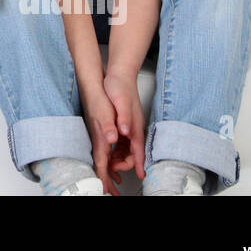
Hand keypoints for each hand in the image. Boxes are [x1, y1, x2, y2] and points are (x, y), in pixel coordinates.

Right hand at [81, 85, 120, 195]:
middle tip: (112, 193)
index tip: (106, 191)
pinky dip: (110, 163)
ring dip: (109, 174)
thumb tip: (112, 137)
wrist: (91, 87)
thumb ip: (109, 126)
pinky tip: (114, 164)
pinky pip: (105, 154)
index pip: (101, 165)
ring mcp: (98, 138)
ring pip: (103, 162)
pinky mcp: (100, 134)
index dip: (103, 180)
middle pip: (101, 168)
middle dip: (106, 182)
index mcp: (101, 140)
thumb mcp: (107, 113)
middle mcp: (98, 141)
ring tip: (115, 185)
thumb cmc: (99, 100)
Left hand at [103, 69, 146, 185]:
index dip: (139, 164)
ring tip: (110, 164)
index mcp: (135, 125)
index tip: (140, 175)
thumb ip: (124, 118)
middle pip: (134, 152)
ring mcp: (130, 125)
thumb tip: (126, 132)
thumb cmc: (120, 87)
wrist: (120, 74)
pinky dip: (118, 149)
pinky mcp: (124, 122)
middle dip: (127, 164)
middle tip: (113, 169)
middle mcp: (134, 128)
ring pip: (128, 148)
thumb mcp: (120, 102)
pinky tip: (110, 151)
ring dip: (121, 158)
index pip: (139, 150)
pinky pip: (124, 141)